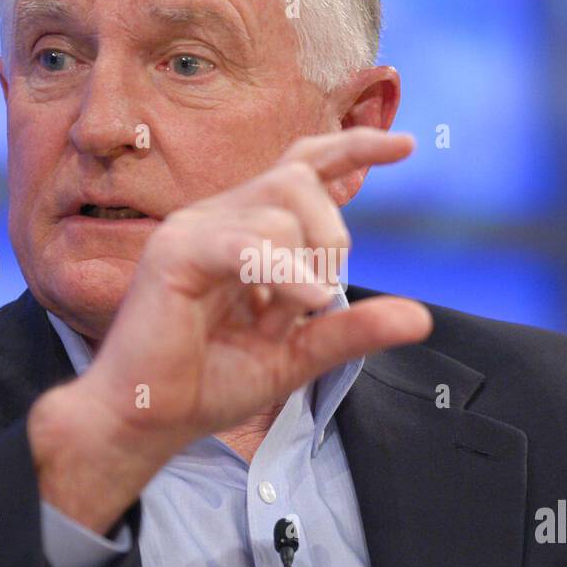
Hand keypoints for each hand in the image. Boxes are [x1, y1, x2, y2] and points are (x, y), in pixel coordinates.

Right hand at [28, 127, 432, 532]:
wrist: (146, 419)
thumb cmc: (209, 381)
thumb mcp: (297, 355)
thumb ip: (352, 331)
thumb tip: (420, 318)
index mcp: (245, 230)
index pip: (302, 166)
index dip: (353, 148)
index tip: (406, 147)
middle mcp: (218, 217)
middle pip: (299, 179)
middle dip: (331, 233)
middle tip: (320, 294)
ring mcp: (193, 230)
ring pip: (280, 208)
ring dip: (306, 263)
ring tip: (289, 314)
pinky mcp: (174, 255)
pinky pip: (246, 243)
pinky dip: (284, 271)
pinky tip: (306, 301)